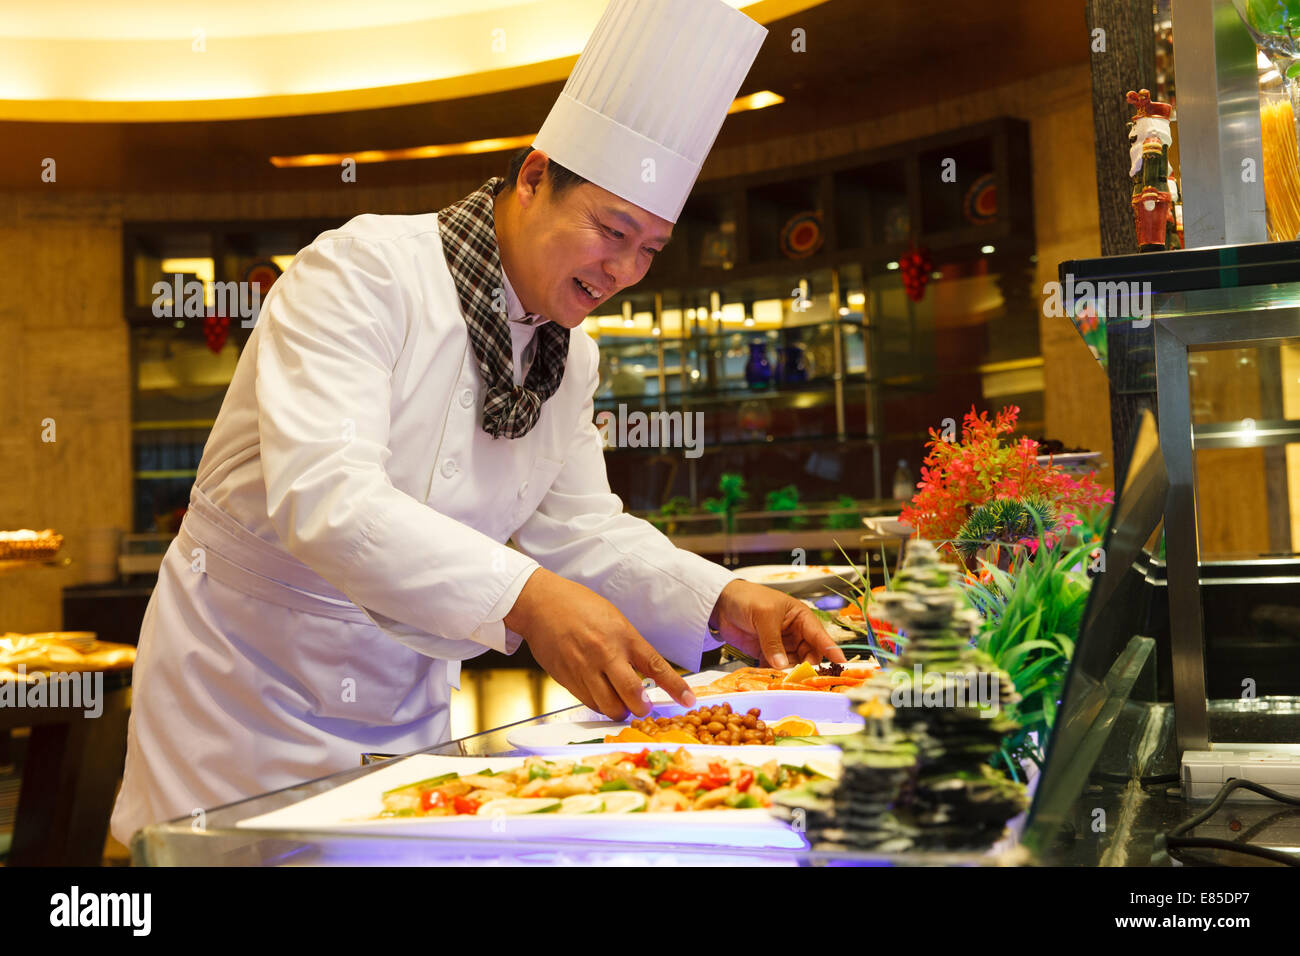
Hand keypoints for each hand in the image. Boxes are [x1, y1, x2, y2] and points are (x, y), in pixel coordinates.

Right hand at [505, 568, 695, 719]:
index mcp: (622, 636)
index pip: (656, 667)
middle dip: (643, 709)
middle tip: (644, 707)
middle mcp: (605, 655)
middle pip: (633, 696)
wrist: (540, 603)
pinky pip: (589, 703)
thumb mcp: (614, 618)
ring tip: (622, 704)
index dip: (675, 688)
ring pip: (609, 707)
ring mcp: (584, 669)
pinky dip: (600, 705)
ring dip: (620, 711)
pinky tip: (601, 696)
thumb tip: (645, 671)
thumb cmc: (578, 606)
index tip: (688, 700)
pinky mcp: (567, 679)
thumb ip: (629, 645)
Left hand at [708, 580, 846, 668]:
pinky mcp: (766, 653)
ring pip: (793, 664)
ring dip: (789, 673)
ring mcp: (781, 644)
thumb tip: (782, 665)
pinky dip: (774, 675)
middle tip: (799, 678)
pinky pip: (775, 668)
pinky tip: (770, 679)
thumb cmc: (748, 599)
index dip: (831, 650)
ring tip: (782, 679)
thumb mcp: (764, 617)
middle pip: (809, 655)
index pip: (819, 636)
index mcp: (800, 617)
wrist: (721, 603)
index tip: (841, 663)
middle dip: (805, 667)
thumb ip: (773, 641)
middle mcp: (795, 632)